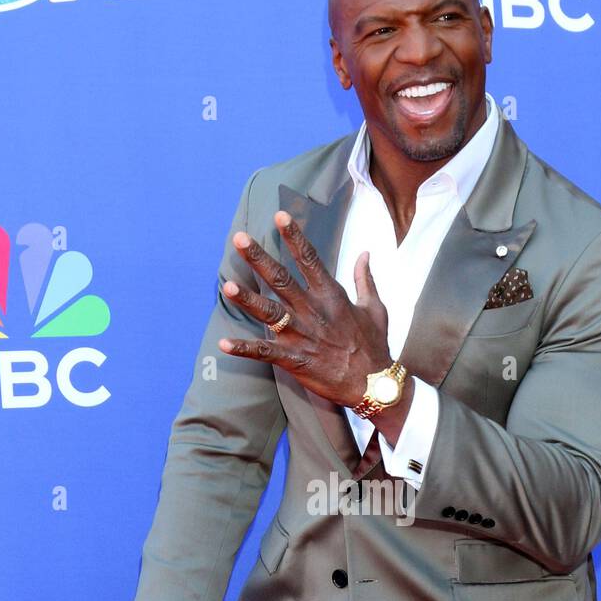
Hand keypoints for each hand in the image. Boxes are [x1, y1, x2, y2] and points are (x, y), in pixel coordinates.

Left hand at [218, 211, 390, 407]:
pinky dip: (244, 348)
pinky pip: (265, 353)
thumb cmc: (374, 346)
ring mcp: (302, 335)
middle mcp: (313, 311)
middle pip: (282, 279)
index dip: (294, 237)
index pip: (309, 259)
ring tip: (227, 286)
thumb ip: (364, 279)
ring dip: (247, 299)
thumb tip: (365, 254)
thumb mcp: (375, 308)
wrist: (375, 384)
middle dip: (259, 259)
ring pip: (270, 313)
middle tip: (239, 239)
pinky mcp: (295, 360)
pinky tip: (224, 343)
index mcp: (331, 296)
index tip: (279, 216)